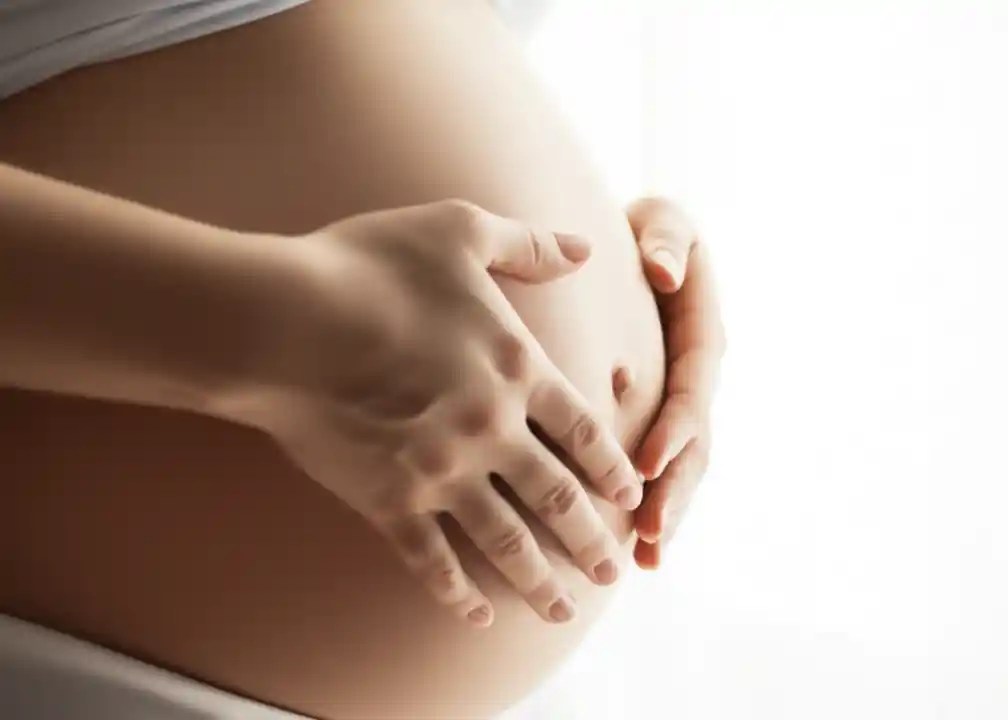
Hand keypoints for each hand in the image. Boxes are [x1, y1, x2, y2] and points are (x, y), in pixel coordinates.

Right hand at [224, 200, 642, 625]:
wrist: (279, 318)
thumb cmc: (365, 265)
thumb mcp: (459, 229)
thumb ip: (529, 243)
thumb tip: (585, 246)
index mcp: (516, 369)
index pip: (583, 430)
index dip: (612, 467)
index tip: (631, 496)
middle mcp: (490, 429)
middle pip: (559, 498)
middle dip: (590, 541)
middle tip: (612, 574)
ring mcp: (440, 470)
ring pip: (506, 541)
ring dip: (539, 581)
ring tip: (562, 611)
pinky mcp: (387, 500)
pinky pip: (431, 560)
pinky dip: (455, 593)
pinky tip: (474, 616)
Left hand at [626, 197, 725, 568]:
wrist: (635, 246)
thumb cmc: (647, 230)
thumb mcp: (663, 221)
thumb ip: (667, 241)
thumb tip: (663, 274)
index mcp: (700, 336)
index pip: (691, 390)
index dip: (674, 429)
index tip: (648, 464)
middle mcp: (697, 378)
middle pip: (695, 445)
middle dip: (674, 491)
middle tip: (648, 532)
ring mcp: (682, 403)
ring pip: (683, 468)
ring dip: (667, 512)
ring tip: (644, 558)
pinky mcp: (660, 419)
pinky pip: (662, 469)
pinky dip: (653, 507)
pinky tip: (636, 554)